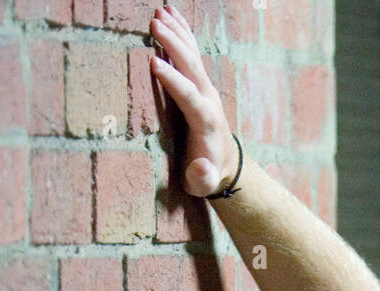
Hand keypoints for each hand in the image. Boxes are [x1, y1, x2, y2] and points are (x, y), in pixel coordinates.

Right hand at [149, 5, 238, 196]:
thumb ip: (203, 177)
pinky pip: (191, 52)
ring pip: (191, 55)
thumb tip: (202, 167)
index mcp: (205, 121)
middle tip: (154, 24)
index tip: (154, 63)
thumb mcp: (203, 183)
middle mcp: (207, 99)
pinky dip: (182, 32)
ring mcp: (205, 88)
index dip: (173, 80)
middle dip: (174, 45)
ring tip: (159, 13)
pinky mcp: (200, 82)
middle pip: (191, 67)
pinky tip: (170, 13)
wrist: (224, 164)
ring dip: (177, 32)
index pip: (189, 96)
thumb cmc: (207, 175)